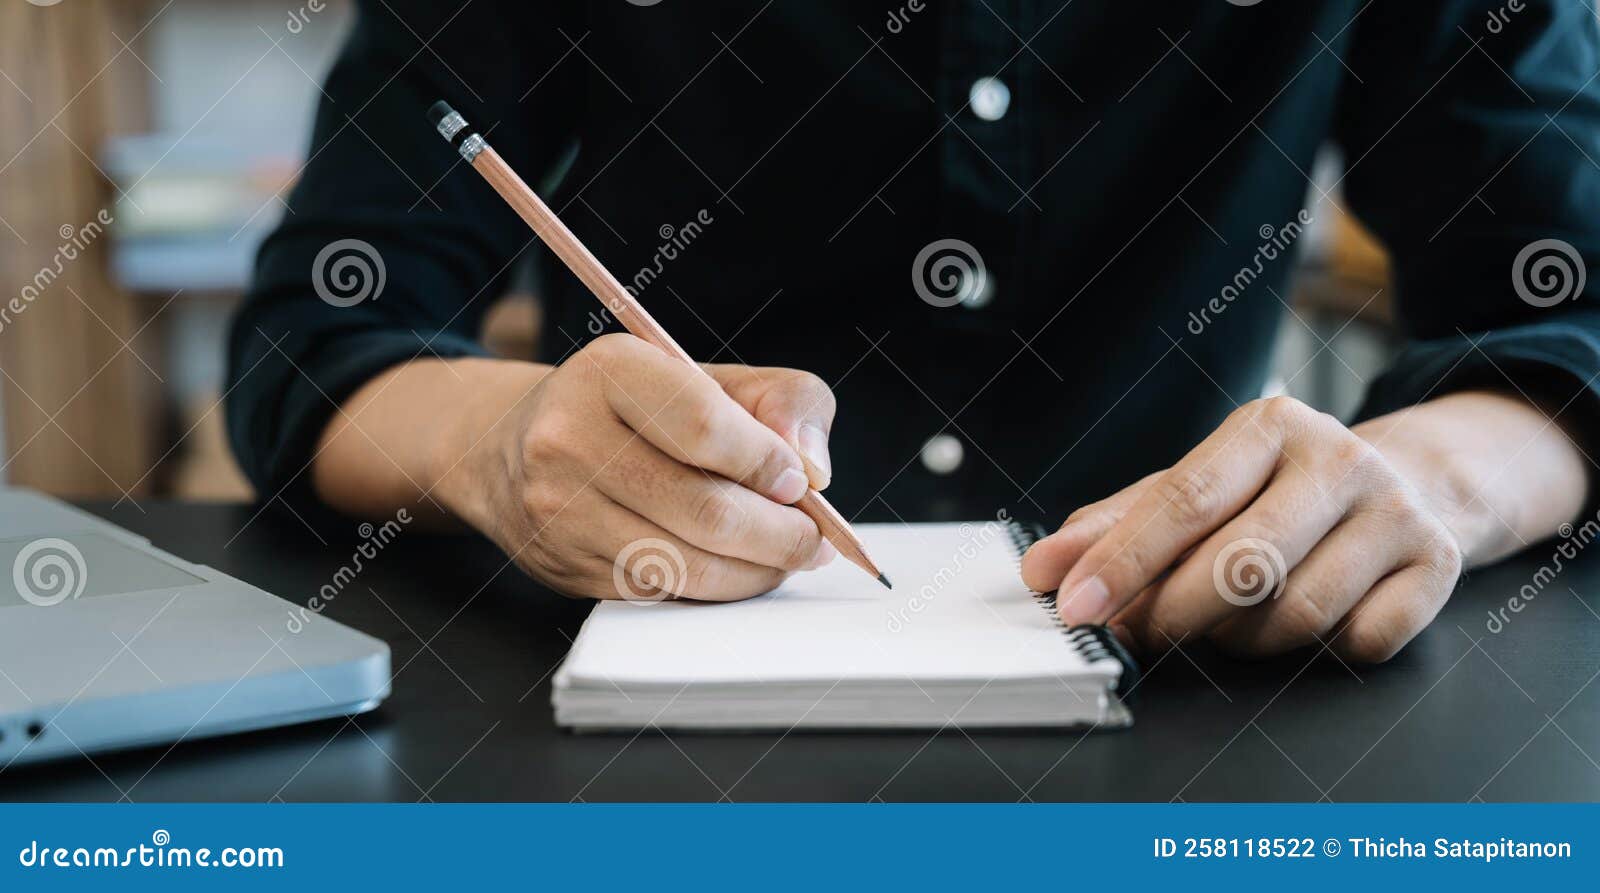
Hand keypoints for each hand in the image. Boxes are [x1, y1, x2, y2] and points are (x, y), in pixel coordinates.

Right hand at [445, 334, 836, 601]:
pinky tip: (735, 570)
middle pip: (705, 509)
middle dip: (779, 535)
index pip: (704, 424)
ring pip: (686, 565)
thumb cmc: (632, 410)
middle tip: (811, 539)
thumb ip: (781, 400)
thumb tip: (813, 466)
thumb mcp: (705, 376)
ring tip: (784, 557)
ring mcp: (562, 510)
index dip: (767, 462)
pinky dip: (714, 589)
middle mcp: (571, 439)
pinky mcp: (565, 566)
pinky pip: (662, 594)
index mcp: (611, 372)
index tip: (800, 481)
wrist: (513, 447)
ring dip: (755, 572)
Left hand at [1021, 396, 1476, 662]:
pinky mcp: (1437, 565)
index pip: (1184, 499)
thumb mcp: (1195, 488)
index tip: (1074, 604)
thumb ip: (1115, 527)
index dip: (1124, 561)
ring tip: (1228, 620)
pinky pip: (1359, 640)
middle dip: (1174, 613)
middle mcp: (1339, 458)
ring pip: (1297, 613)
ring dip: (1243, 638)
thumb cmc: (1275, 492)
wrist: (1405, 483)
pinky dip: (1319, 650)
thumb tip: (1043, 568)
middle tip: (1141, 633)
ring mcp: (1395, 512)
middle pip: (1241, 563)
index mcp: (1269, 426)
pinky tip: (1306, 621)